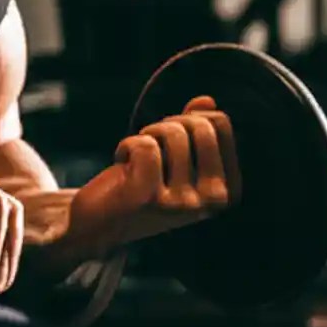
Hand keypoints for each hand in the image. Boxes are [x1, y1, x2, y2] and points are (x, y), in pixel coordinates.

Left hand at [65, 96, 241, 256]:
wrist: (99, 225)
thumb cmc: (138, 188)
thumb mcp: (173, 160)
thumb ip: (193, 132)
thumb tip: (207, 101)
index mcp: (227, 189)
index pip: (219, 123)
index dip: (187, 118)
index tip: (169, 141)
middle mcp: (212, 200)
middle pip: (197, 125)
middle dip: (166, 124)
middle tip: (149, 147)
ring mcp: (183, 202)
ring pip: (170, 133)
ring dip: (145, 136)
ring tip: (135, 160)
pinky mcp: (150, 198)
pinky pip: (145, 145)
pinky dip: (127, 146)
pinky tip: (122, 165)